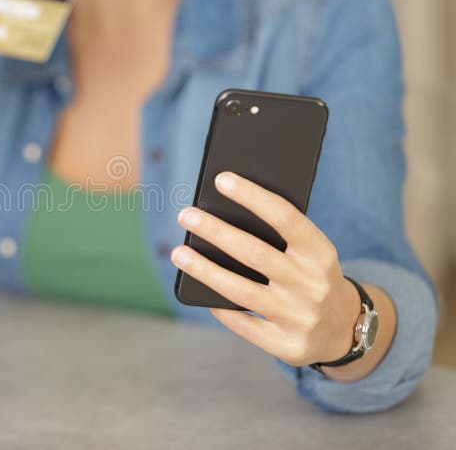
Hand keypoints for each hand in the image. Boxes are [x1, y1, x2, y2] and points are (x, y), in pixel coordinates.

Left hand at [171, 171, 362, 367]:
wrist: (345, 330)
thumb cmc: (312, 277)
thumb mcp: (311, 254)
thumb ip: (280, 237)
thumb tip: (224, 214)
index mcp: (321, 254)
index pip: (285, 218)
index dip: (252, 197)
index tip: (221, 179)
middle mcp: (312, 285)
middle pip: (254, 253)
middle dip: (216, 231)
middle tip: (185, 215)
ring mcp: (300, 317)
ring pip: (240, 290)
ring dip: (204, 270)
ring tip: (178, 253)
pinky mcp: (287, 345)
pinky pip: (242, 323)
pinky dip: (218, 306)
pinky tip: (197, 289)